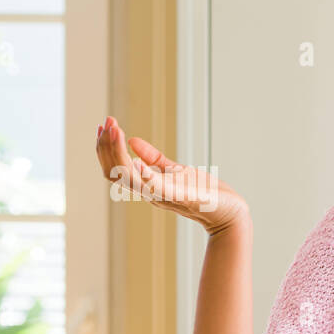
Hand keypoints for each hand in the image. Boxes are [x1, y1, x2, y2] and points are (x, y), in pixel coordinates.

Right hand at [94, 116, 248, 235]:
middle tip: (107, 122)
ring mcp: (163, 196)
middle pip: (114, 172)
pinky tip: (136, 160)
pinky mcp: (181, 197)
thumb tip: (133, 141)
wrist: (230, 211)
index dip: (103, 148)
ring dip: (118, 154)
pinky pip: (156, 188)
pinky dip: (145, 175)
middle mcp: (150, 192)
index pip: (113, 169)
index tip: (103, 125)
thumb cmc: (203, 192)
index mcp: (146, 185)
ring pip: (128, 178)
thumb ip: (154, 158)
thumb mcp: (175, 171)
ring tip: (115, 131)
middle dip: (106, 146)